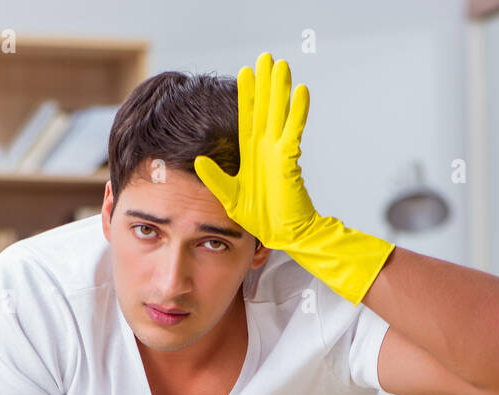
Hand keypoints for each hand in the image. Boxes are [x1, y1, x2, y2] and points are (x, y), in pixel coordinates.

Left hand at [194, 51, 395, 304]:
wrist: (281, 233)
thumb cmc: (259, 217)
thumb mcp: (229, 195)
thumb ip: (215, 177)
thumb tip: (198, 160)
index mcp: (252, 153)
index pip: (248, 118)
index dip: (247, 96)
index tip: (245, 72)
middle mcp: (267, 148)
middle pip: (265, 108)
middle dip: (265, 83)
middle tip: (266, 57)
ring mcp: (279, 152)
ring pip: (280, 113)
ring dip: (281, 89)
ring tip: (282, 65)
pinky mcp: (289, 160)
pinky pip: (293, 131)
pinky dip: (297, 111)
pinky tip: (300, 91)